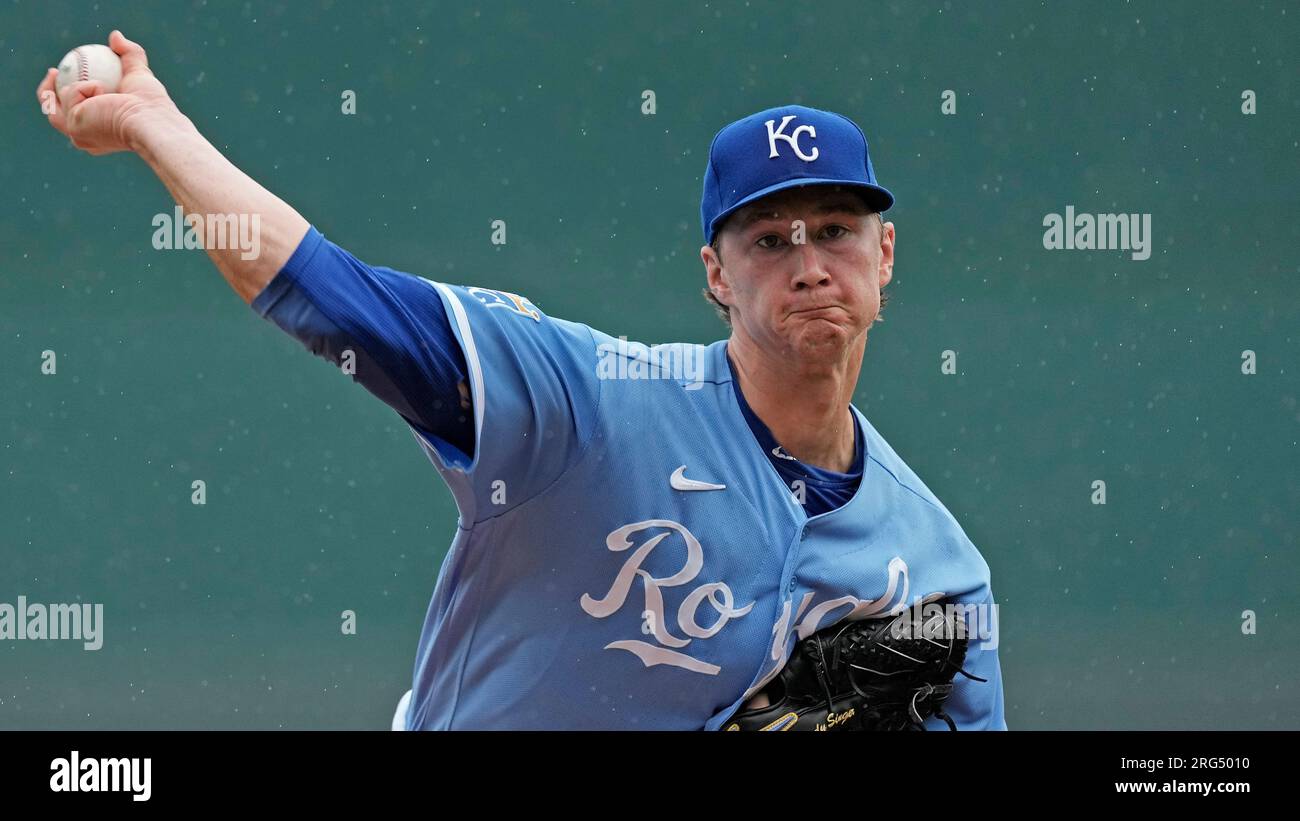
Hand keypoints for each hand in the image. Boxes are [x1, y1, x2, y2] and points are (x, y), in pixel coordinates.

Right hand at [36, 30, 179, 155]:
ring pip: (56, 104)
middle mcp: (84, 139)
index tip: (62, 75)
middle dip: (46, 95)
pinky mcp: (74, 126)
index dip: (64, 97)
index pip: (74, 116)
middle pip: (53, 116)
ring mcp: (77, 134)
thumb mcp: (139, 73)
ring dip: (74, 88)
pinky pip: (71, 94)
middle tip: (54, 72)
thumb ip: (129, 54)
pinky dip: (85, 86)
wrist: (150, 121)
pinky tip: (102, 91)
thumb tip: (115, 35)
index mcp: (98, 133)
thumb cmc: (150, 104)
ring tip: (83, 78)